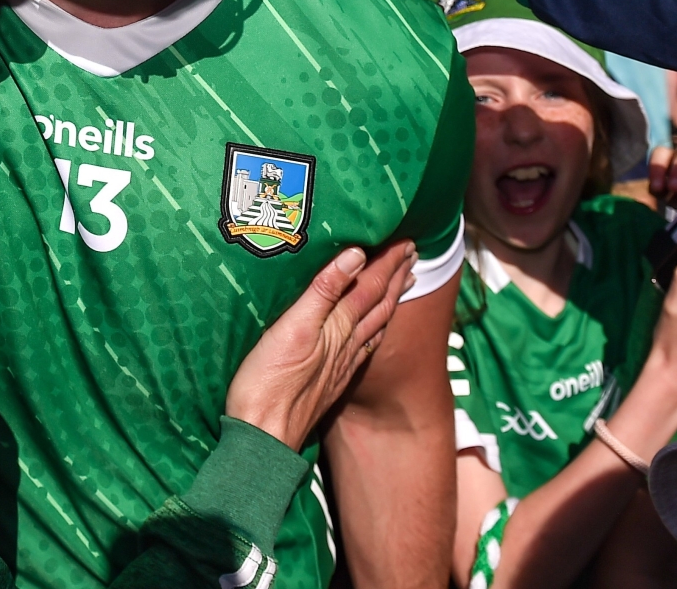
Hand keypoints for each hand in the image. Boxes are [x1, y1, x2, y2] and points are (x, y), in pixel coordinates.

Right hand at [224, 242, 416, 451]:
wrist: (263, 437)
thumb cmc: (269, 382)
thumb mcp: (293, 327)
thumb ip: (324, 291)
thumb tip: (356, 256)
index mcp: (339, 328)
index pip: (370, 287)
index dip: (387, 262)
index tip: (405, 240)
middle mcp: (347, 345)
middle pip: (379, 304)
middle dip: (396, 277)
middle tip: (413, 254)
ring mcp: (341, 365)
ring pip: (375, 324)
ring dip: (391, 300)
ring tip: (403, 282)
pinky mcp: (331, 380)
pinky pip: (365, 346)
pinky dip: (376, 328)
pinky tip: (375, 330)